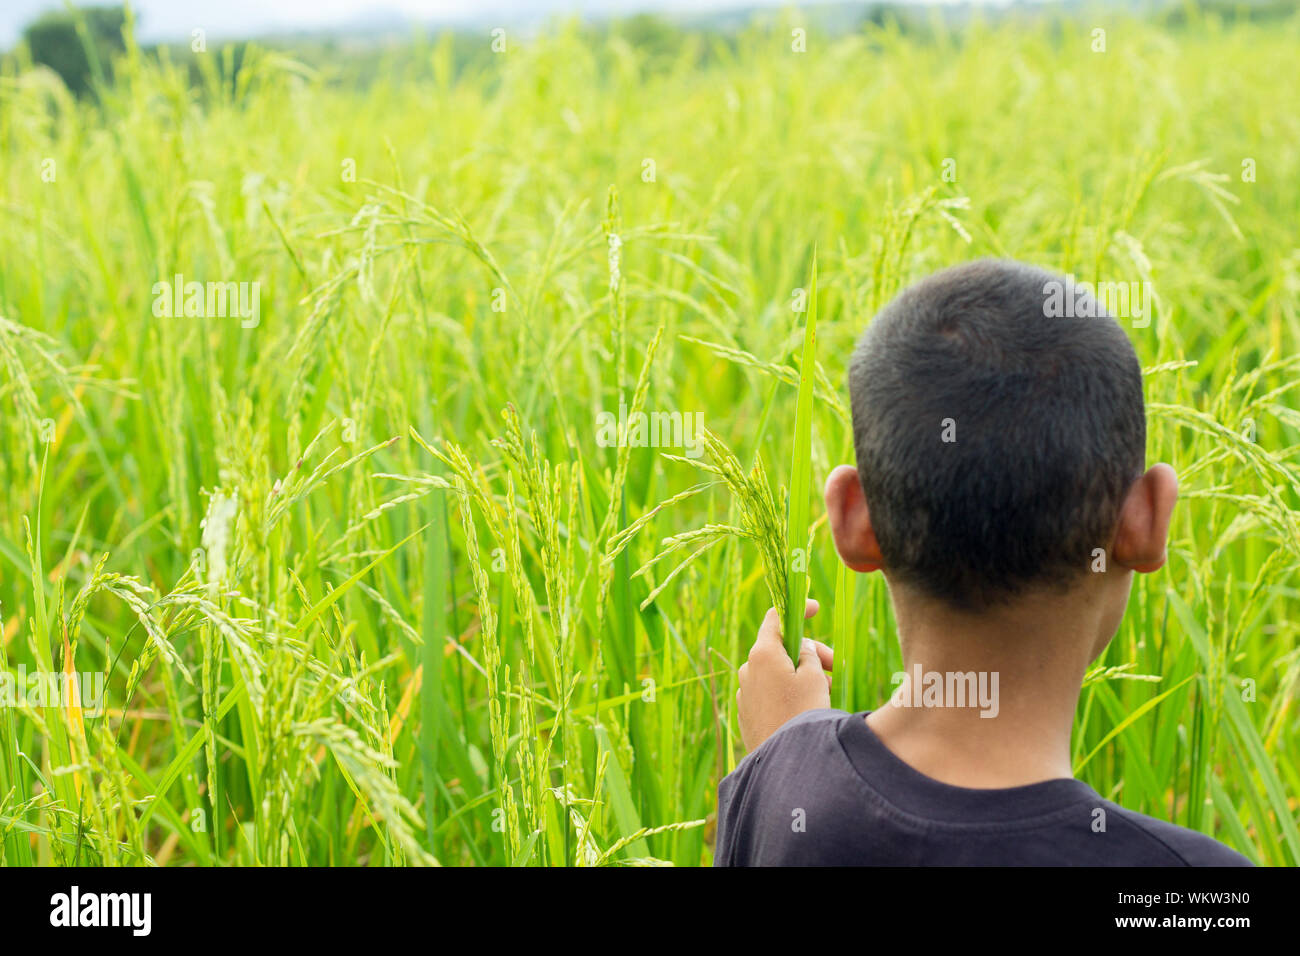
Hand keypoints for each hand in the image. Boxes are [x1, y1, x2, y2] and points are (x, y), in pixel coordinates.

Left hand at [737, 600, 832, 751]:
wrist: (783, 763)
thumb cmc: (802, 714)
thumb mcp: (815, 676)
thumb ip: (809, 653)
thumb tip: (801, 647)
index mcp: (762, 653)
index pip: (775, 618)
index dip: (796, 610)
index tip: (815, 609)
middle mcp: (748, 669)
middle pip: (779, 647)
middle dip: (807, 651)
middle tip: (834, 663)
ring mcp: (745, 692)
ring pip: (775, 672)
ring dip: (800, 673)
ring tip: (826, 689)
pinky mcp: (747, 714)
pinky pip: (769, 692)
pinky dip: (787, 691)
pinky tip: (807, 706)